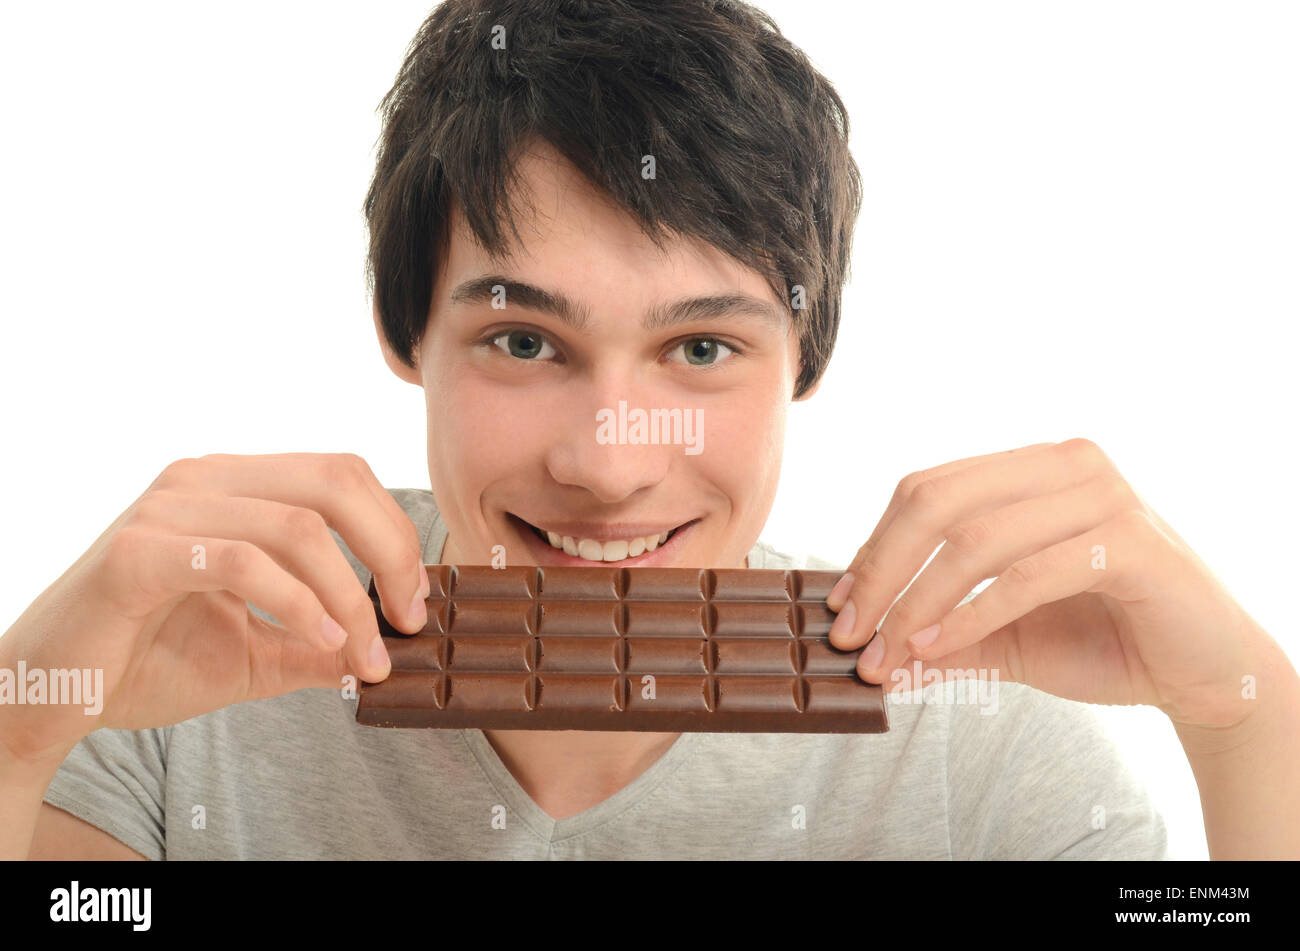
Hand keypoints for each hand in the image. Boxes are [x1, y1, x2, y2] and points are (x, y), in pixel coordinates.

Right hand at [0, 453, 427, 763]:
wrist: (46, 695)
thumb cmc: (143, 662)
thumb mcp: (255, 654)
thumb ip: (318, 643)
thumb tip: (389, 648)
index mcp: (235, 487)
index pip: (342, 476)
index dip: (394, 533)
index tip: (414, 602)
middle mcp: (205, 479)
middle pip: (336, 481)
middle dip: (390, 552)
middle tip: (409, 619)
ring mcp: (169, 507)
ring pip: (299, 525)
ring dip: (349, 595)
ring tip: (366, 650)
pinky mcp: (139, 550)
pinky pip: (242, 561)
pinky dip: (297, 603)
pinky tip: (320, 641)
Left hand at [826, 439, 1274, 731]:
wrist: (1207, 674)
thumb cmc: (1101, 639)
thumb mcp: (1000, 638)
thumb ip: (938, 637)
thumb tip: (865, 657)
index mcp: (1030, 469)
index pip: (926, 491)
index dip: (873, 548)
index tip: (837, 609)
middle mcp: (1065, 465)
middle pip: (937, 502)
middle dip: (881, 573)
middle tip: (848, 636)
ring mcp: (1103, 496)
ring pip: (976, 540)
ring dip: (917, 603)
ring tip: (886, 655)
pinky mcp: (1132, 542)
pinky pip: (1029, 574)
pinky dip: (972, 614)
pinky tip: (937, 649)